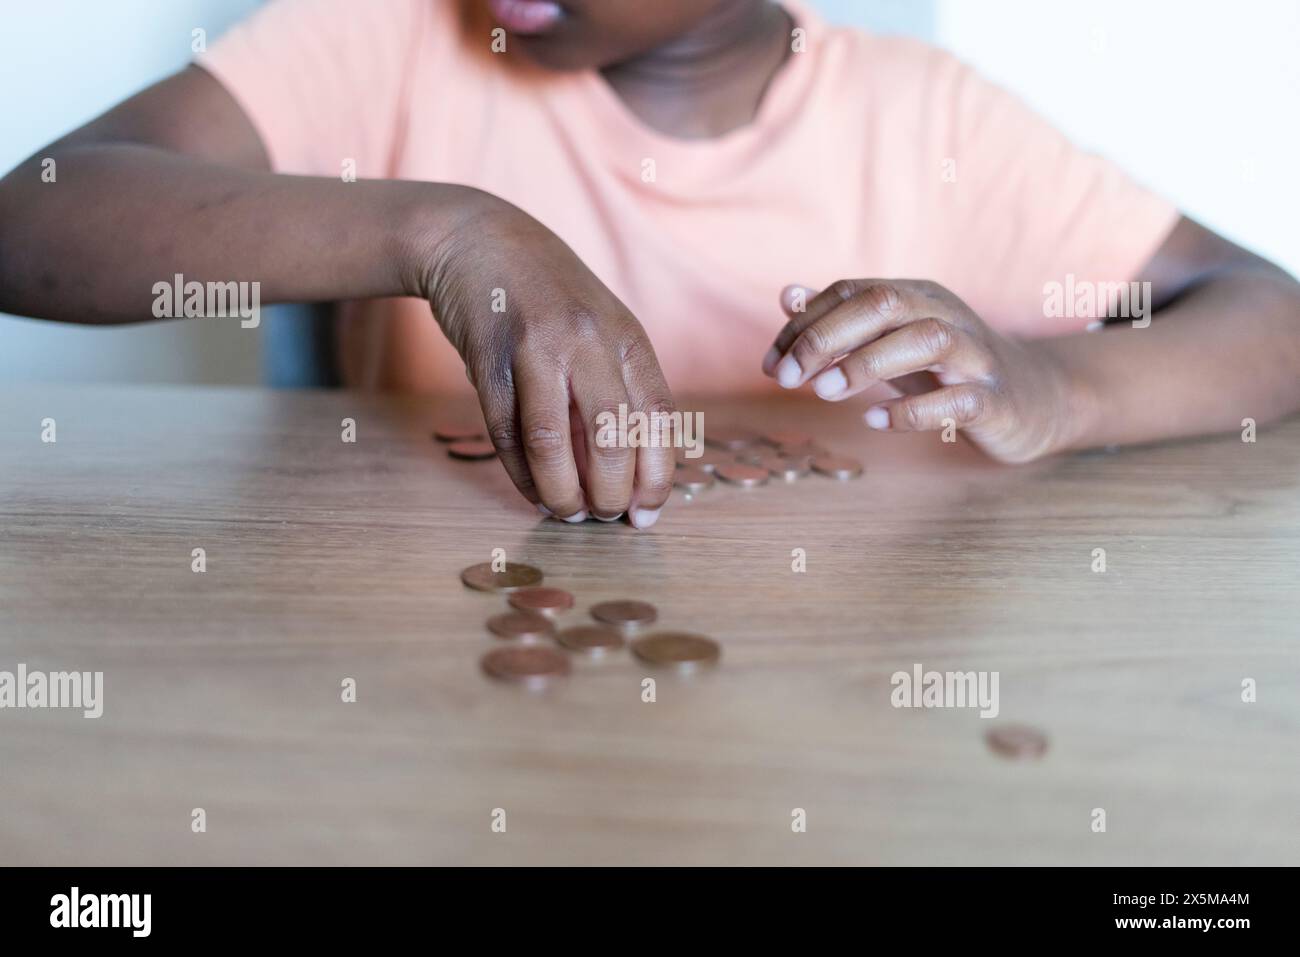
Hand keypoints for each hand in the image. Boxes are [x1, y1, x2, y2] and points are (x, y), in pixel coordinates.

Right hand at [418, 191, 675, 526]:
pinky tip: (534, 492)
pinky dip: (522, 474)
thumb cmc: (552, 298)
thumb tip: (636, 477)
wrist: (479, 240)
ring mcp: (535, 349)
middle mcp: (587, 342)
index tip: (646, 515)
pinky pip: (506, 434)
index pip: (658, 419)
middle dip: (611, 494)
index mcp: (627, 338)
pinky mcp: (487, 362)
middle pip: (612, 437)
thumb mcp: (602, 331)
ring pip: (552, 443)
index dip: (656, 476)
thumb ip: (622, 391)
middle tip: (605, 518)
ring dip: (562, 493)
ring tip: (569, 514)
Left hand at [762, 279, 1075, 462]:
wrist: (1033, 398)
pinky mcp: (993, 399)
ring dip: (867, 363)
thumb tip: (787, 295)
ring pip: (925, 340)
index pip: (853, 292)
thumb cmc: (948, 368)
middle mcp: (947, 315)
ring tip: (826, 392)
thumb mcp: (891, 339)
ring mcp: (975, 356)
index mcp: (918, 296)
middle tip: (788, 377)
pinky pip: (956, 400)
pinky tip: (875, 420)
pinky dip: (912, 410)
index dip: (806, 323)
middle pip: (886, 304)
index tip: (771, 362)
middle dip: (828, 337)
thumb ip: (842, 319)